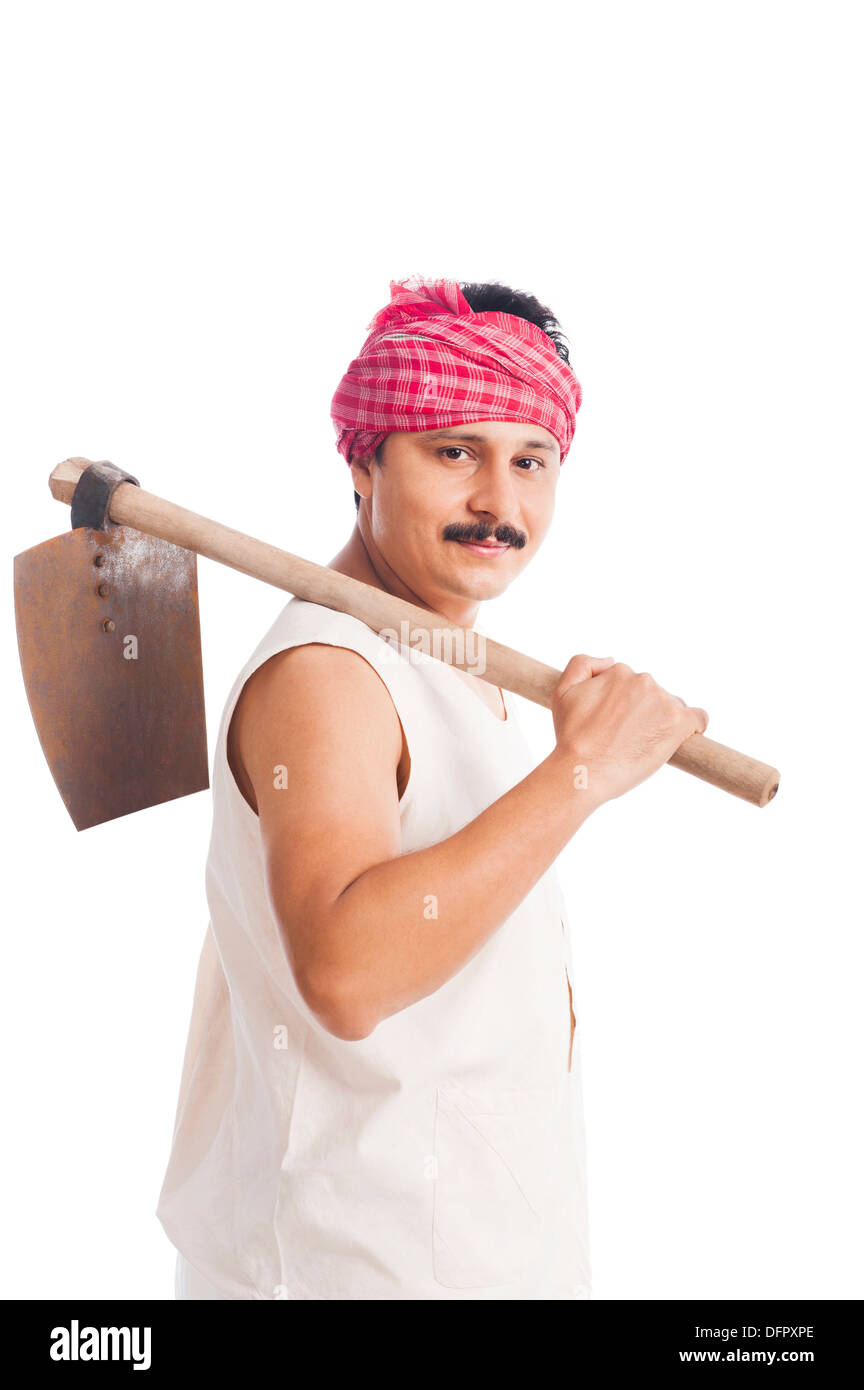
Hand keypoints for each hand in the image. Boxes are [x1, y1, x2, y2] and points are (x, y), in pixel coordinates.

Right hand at [551, 655, 708, 803]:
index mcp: (620, 672)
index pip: (633, 684)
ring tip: (643, 745)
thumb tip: (611, 659)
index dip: (626, 705)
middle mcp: (644, 681)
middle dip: (645, 713)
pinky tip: (685, 738)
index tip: (617, 724)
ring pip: (673, 708)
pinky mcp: (678, 724)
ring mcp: (663, 702)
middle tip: (626, 738)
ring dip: (663, 722)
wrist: (581, 770)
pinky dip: (695, 727)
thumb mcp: (562, 691)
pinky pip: (699, 718)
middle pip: (654, 695)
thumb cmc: (570, 737)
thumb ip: (582, 664)